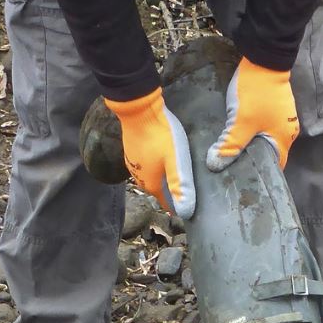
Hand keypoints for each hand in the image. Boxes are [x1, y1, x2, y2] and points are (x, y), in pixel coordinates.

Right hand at [103, 88, 195, 219]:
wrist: (138, 109)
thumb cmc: (160, 135)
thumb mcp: (176, 161)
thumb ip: (181, 186)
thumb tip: (185, 213)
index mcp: (151, 184)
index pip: (167, 203)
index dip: (178, 206)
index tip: (190, 208)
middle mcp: (139, 178)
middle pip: (159, 191)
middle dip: (172, 193)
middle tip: (188, 192)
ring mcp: (133, 164)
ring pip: (152, 178)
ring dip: (164, 180)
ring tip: (177, 178)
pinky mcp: (131, 152)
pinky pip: (146, 166)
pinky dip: (156, 168)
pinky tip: (163, 162)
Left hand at [206, 58, 299, 171]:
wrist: (264, 58)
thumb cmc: (255, 93)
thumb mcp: (240, 122)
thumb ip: (230, 145)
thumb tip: (216, 166)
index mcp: (285, 139)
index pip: (276, 166)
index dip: (262, 174)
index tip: (245, 179)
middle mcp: (288, 130)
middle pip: (271, 152)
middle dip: (254, 159)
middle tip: (235, 167)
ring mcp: (283, 117)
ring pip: (267, 137)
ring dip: (253, 144)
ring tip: (235, 150)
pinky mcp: (276, 105)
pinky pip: (265, 125)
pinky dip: (254, 131)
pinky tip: (240, 130)